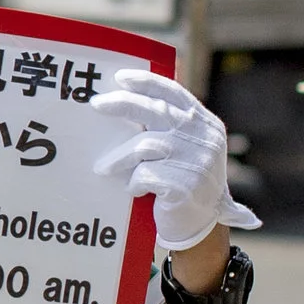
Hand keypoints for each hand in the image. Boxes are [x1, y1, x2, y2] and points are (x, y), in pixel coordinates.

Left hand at [92, 66, 255, 253]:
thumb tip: (123, 100)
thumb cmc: (183, 181)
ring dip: (119, 157)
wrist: (202, 225)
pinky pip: (146, 175)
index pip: (175, 94)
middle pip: (158, 111)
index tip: (120, 78)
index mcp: (205, 125)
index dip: (147, 82)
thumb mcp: (186, 149)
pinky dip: (133, 182)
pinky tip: (133, 190)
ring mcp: (198, 163)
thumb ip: (168, 127)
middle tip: (97, 105)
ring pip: (145, 146)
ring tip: (104, 168)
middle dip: (123, 105)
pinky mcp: (186, 187)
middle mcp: (205, 140)